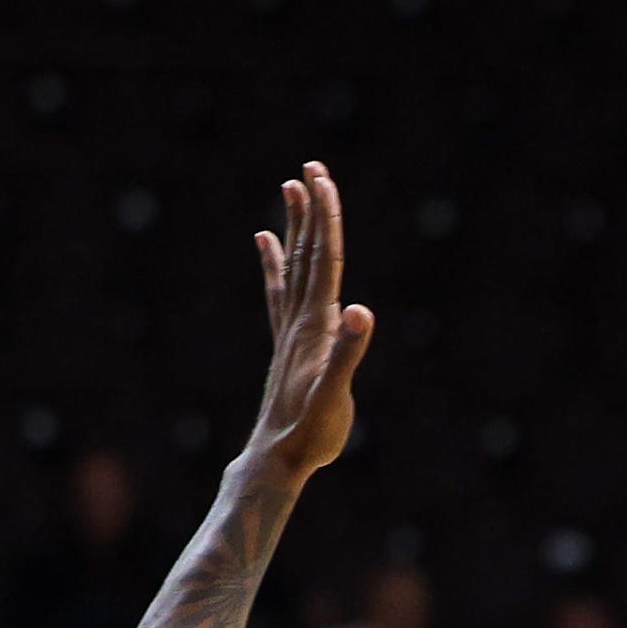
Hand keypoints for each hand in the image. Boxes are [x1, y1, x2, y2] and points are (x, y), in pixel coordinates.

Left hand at [246, 160, 374, 477]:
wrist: (276, 459)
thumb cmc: (310, 433)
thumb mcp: (335, 397)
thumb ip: (348, 354)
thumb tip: (361, 311)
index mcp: (316, 326)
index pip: (324, 260)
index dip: (326, 218)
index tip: (322, 178)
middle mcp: (300, 321)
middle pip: (307, 253)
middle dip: (310, 210)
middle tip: (310, 167)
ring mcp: (291, 332)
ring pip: (293, 267)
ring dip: (294, 227)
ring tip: (289, 189)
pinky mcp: (287, 346)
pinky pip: (279, 293)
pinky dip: (274, 264)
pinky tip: (265, 243)